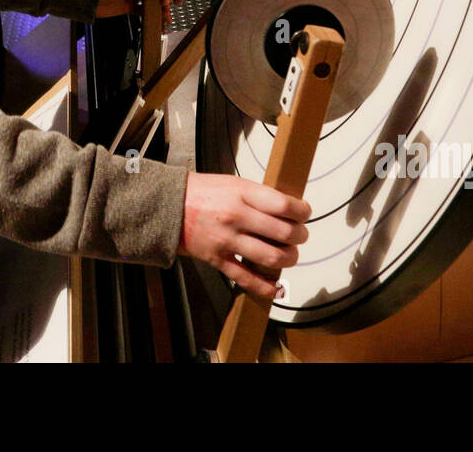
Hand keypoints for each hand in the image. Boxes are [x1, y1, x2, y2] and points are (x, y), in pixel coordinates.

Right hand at [177, 172, 310, 298]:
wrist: (166, 206)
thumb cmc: (202, 192)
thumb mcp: (233, 183)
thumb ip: (258, 196)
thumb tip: (288, 209)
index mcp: (242, 193)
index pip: (284, 205)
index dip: (302, 212)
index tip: (305, 213)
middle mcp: (237, 216)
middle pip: (284, 234)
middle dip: (300, 237)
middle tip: (300, 236)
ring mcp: (227, 240)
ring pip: (271, 258)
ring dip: (288, 259)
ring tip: (289, 255)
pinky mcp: (218, 259)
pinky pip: (247, 279)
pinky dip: (266, 287)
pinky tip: (277, 287)